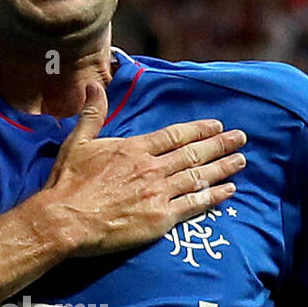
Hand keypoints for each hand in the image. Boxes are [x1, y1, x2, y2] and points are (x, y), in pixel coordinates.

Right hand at [42, 81, 246, 257]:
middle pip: (193, 153)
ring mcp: (159, 193)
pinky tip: (229, 191)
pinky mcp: (161, 218)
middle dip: (220, 145)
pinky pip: (194, 204)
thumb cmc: (67, 183)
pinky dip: (214, 196)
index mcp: (134, 149)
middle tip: (242, 138)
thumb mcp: (76, 142)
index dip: (198, 129)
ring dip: (223, 167)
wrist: (65, 220)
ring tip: (241, 161)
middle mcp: (152, 167)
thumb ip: (91, 114)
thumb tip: (94, 85)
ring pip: (199, 176)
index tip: (217, 125)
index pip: (174, 135)